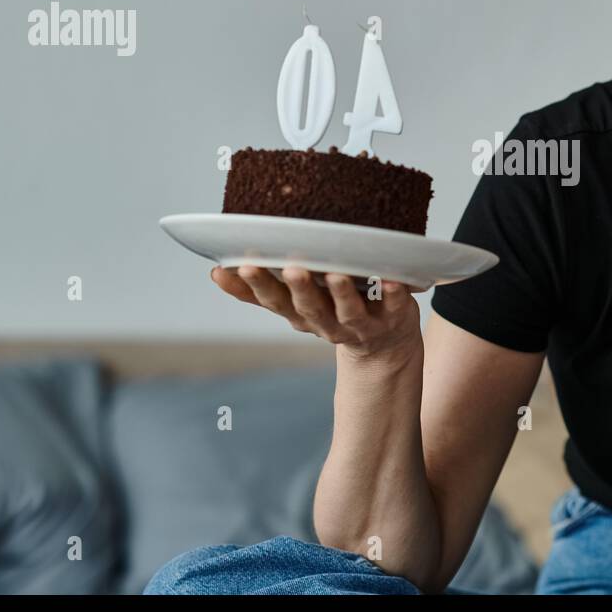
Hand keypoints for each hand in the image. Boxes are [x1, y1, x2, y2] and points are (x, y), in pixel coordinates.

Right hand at [211, 265, 425, 364]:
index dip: (255, 288)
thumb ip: (259, 291)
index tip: (240, 266)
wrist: (385, 346)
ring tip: (336, 275)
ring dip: (342, 294)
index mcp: (300, 315)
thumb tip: (216, 270)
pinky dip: (395, 295)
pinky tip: (393, 281)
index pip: (273, 301)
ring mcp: (361, 324)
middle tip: (291, 268)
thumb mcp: (294, 304)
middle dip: (299, 290)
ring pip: (349, 312)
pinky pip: (395, 307)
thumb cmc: (332, 310)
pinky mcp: (394, 319)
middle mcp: (327, 323)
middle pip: (309, 308)